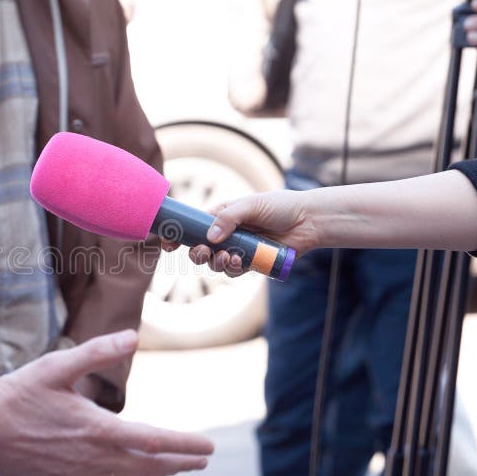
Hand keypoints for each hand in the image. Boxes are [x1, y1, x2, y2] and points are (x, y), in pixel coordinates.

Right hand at [0, 330, 213, 475]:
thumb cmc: (17, 393)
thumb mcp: (57, 366)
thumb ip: (97, 352)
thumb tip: (133, 337)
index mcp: (95, 430)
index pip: (153, 441)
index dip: (184, 445)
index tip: (209, 446)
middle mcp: (90, 459)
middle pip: (145, 466)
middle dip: (177, 462)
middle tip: (201, 458)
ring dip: (151, 469)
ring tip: (172, 465)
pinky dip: (118, 473)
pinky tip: (120, 465)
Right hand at [162, 190, 316, 277]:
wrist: (308, 222)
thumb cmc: (280, 206)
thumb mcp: (252, 205)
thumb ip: (229, 218)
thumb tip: (210, 237)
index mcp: (223, 215)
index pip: (194, 225)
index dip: (179, 234)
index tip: (168, 242)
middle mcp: (227, 233)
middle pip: (201, 248)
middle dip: (198, 253)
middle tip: (204, 253)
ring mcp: (238, 249)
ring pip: (215, 262)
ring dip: (216, 262)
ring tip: (227, 256)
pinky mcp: (251, 263)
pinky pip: (234, 271)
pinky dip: (232, 268)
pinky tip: (238, 260)